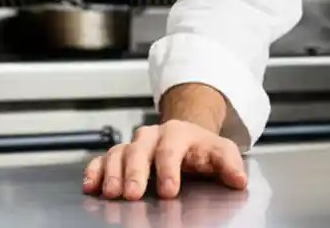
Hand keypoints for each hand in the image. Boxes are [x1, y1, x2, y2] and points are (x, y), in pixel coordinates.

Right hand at [82, 120, 247, 199]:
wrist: (184, 135)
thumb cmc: (201, 149)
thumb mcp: (220, 152)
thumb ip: (229, 165)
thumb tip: (239, 180)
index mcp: (178, 134)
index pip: (171, 150)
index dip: (168, 170)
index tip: (168, 191)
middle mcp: (152, 136)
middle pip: (139, 150)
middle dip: (135, 173)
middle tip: (132, 194)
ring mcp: (133, 144)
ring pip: (118, 153)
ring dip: (113, 174)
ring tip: (111, 194)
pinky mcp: (119, 154)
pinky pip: (102, 159)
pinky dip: (95, 171)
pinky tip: (91, 186)